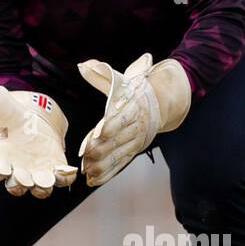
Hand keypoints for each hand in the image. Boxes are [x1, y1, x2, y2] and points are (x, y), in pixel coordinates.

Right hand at [0, 87, 76, 197]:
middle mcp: (17, 171)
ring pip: (38, 188)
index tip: (2, 168)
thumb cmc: (16, 118)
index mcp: (1, 158)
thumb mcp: (7, 108)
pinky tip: (68, 170)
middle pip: (16, 185)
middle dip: (19, 183)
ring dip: (42, 187)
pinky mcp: (55, 170)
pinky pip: (61, 180)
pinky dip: (65, 178)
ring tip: (46, 180)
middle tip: (24, 178)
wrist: (35, 121)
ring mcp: (37, 173)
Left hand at [76, 54, 191, 186]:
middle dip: (102, 149)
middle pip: (118, 139)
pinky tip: (94, 180)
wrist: (162, 102)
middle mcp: (136, 125)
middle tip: (86, 156)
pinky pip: (121, 164)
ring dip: (103, 165)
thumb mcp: (122, 79)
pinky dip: (108, 173)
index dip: (111, 125)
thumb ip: (100, 74)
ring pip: (119, 155)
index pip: (122, 117)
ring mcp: (136, 140)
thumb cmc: (135, 90)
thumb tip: (82, 65)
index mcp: (133, 106)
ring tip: (88, 172)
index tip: (98, 132)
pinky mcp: (134, 150)